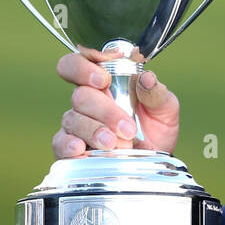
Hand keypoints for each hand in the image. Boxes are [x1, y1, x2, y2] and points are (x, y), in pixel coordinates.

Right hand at [52, 44, 179, 157]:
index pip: (79, 63)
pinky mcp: (70, 148)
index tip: (103, 79)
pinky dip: (69, 145)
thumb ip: (157, 93)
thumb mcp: (165, 109)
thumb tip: (147, 78)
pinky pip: (60, 142)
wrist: (154, 162)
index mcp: (105, 83)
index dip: (83, 67)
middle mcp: (87, 101)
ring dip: (96, 131)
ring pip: (73, 119)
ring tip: (117, 145)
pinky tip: (81, 149)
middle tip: (127, 128)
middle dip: (105, 111)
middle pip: (80, 95)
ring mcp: (77, 124)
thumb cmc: (155, 129)